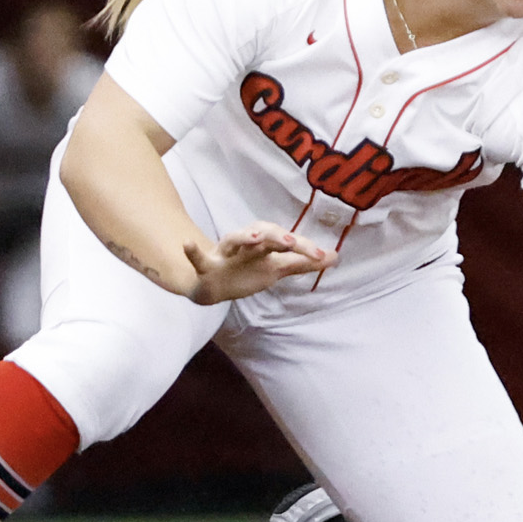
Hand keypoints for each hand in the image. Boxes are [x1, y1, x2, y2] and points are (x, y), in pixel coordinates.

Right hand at [183, 221, 334, 304]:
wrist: (214, 287)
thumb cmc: (247, 272)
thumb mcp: (277, 269)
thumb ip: (303, 263)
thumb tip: (334, 257)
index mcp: (264, 244)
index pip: (286, 240)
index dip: (303, 247)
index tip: (322, 256)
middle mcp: (246, 244)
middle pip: (263, 235)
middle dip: (276, 236)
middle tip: (289, 242)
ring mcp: (225, 254)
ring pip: (233, 240)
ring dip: (243, 237)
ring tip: (254, 237)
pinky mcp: (206, 266)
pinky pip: (198, 257)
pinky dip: (192, 251)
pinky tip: (188, 244)